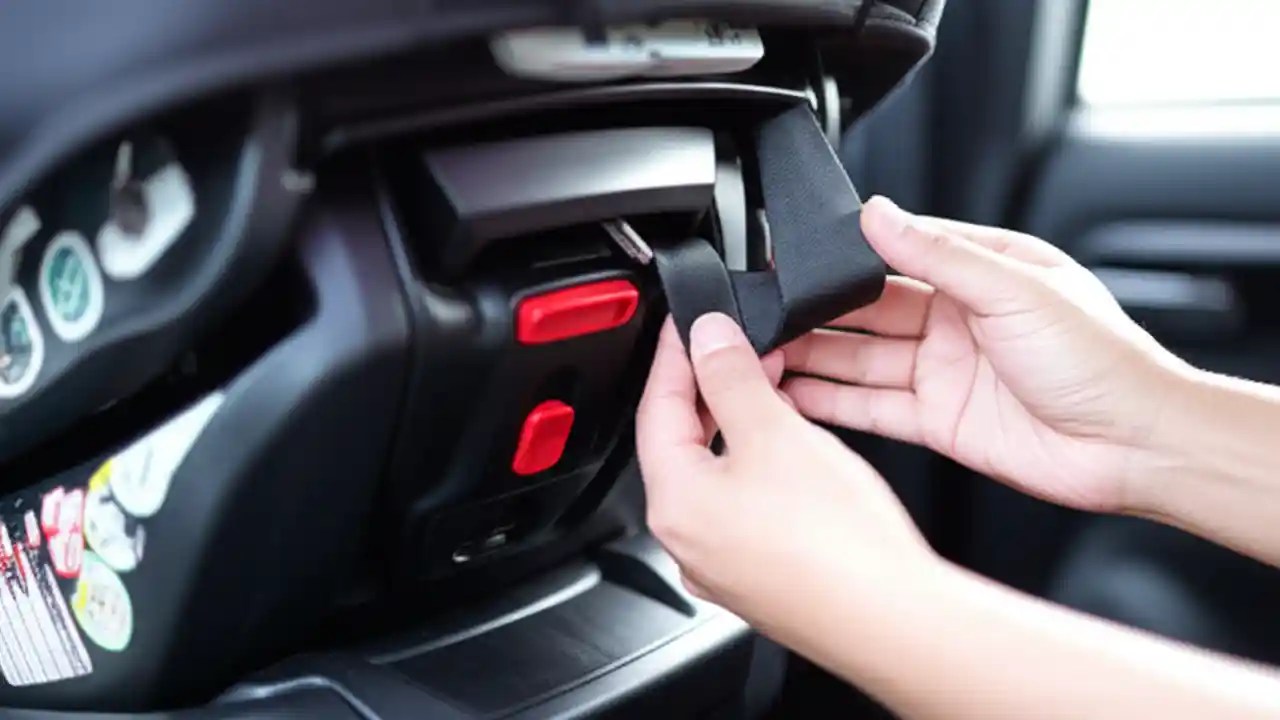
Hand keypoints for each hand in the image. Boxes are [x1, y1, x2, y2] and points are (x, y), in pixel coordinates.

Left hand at [636, 313, 936, 642]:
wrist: (893, 621)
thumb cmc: (837, 545)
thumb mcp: (776, 432)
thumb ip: (732, 376)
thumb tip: (706, 339)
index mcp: (674, 504)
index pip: (656, 407)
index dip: (676, 355)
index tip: (693, 322)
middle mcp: (687, 540)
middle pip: (681, 442)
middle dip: (709, 388)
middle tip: (736, 346)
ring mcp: (722, 564)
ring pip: (716, 475)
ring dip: (736, 425)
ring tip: (770, 388)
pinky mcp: (760, 577)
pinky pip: (743, 506)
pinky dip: (757, 466)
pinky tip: (790, 449)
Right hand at [782, 196, 1192, 512]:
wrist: (1133, 447)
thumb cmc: (1101, 361)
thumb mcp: (1014, 289)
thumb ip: (939, 254)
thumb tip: (880, 214)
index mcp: (979, 272)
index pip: (894, 253)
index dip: (841, 257)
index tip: (791, 258)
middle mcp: (955, 319)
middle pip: (865, 310)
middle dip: (814, 312)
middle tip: (763, 313)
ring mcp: (943, 371)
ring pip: (859, 359)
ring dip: (811, 357)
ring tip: (762, 354)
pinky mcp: (936, 421)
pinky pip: (871, 407)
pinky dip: (830, 404)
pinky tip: (794, 396)